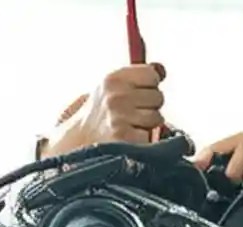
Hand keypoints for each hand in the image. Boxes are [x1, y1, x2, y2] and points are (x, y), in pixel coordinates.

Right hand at [41, 64, 167, 158]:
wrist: (80, 139)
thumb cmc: (102, 112)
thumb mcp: (112, 86)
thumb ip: (138, 76)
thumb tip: (162, 70)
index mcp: (114, 79)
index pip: (152, 74)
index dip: (150, 84)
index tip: (140, 92)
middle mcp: (116, 97)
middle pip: (158, 97)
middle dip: (150, 106)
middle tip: (133, 112)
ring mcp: (120, 118)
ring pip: (157, 117)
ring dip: (148, 124)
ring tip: (131, 125)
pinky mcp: (124, 139)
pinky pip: (150, 136)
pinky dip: (143, 140)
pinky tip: (129, 137)